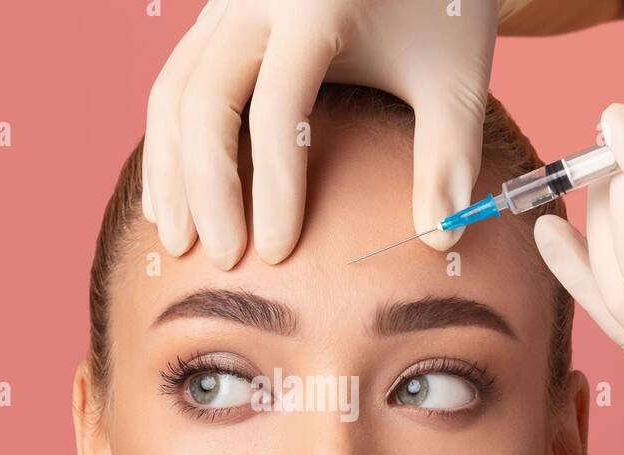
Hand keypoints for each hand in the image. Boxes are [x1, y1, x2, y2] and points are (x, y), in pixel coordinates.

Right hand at [141, 0, 502, 268]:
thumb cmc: (440, 14)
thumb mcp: (455, 79)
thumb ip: (449, 155)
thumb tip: (440, 236)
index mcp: (317, 4)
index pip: (278, 110)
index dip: (273, 190)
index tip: (278, 255)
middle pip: (204, 100)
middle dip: (207, 190)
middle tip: (223, 259)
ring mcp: (226, 2)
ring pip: (174, 92)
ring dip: (170, 173)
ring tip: (180, 244)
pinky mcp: (215, 15)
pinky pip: (174, 83)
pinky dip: (168, 146)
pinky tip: (174, 203)